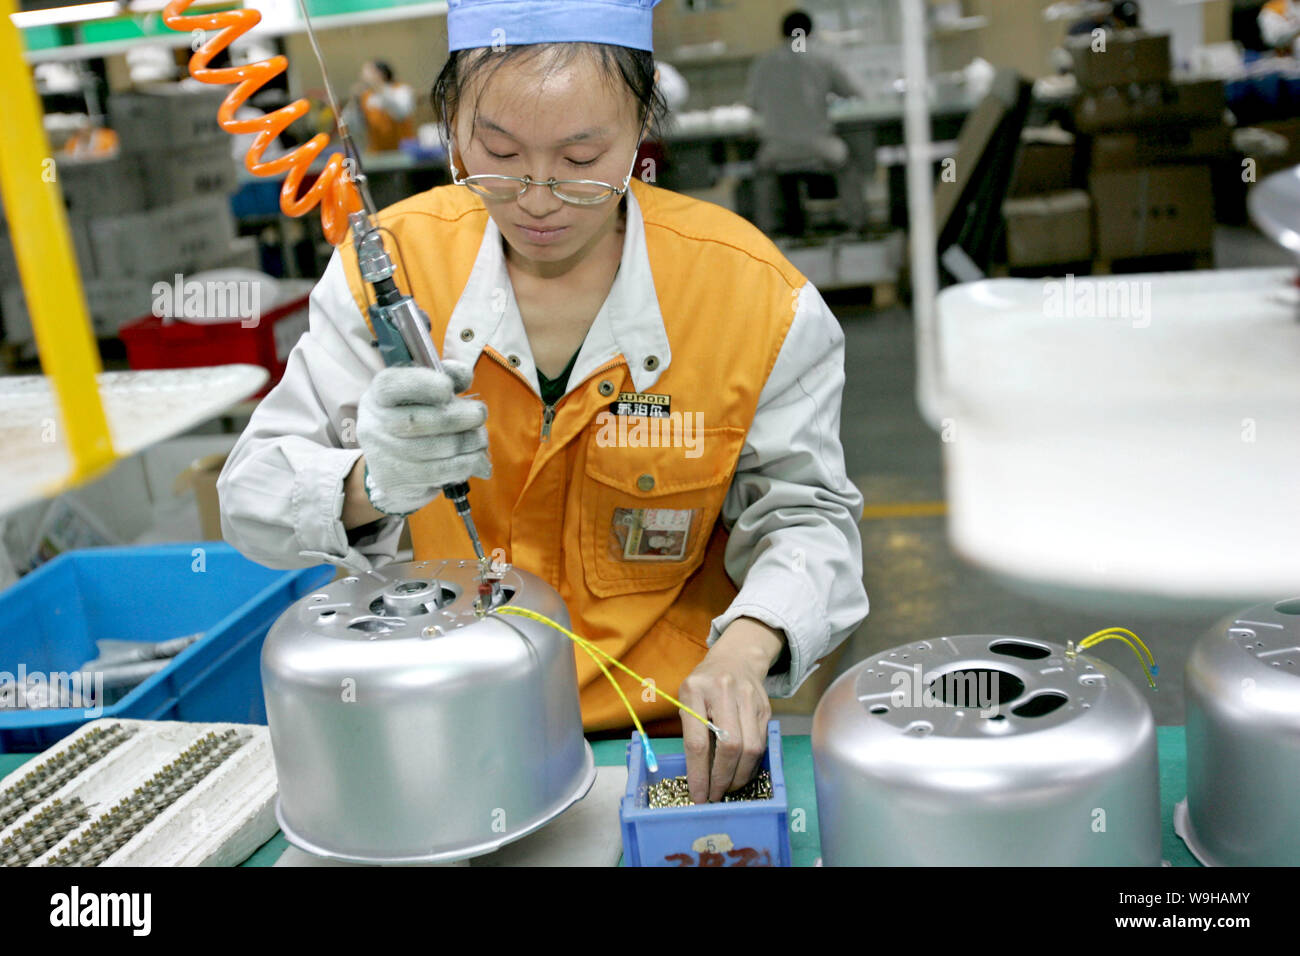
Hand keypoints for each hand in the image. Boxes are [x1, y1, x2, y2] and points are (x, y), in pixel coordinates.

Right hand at [356, 361, 489, 515]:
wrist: (395, 463)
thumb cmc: (418, 417)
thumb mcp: (427, 392)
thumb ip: (447, 375)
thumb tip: (464, 376)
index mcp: (379, 394)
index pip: (391, 385)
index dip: (422, 384)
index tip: (448, 388)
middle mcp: (373, 423)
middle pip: (415, 421)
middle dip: (457, 417)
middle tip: (480, 414)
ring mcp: (381, 455)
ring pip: (432, 449)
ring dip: (468, 443)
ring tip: (481, 439)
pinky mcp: (395, 481)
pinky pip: (438, 473)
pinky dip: (465, 465)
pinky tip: (478, 461)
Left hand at [677, 618, 783, 803]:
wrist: (736, 658)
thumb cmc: (704, 685)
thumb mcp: (687, 700)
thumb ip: (692, 732)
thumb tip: (699, 777)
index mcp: (695, 690)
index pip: (698, 741)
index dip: (698, 773)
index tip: (698, 795)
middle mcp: (724, 691)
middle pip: (729, 746)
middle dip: (722, 778)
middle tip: (715, 796)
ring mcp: (749, 699)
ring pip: (751, 748)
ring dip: (739, 776)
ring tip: (728, 788)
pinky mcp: (766, 708)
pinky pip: (761, 743)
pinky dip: (751, 764)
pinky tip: (740, 772)